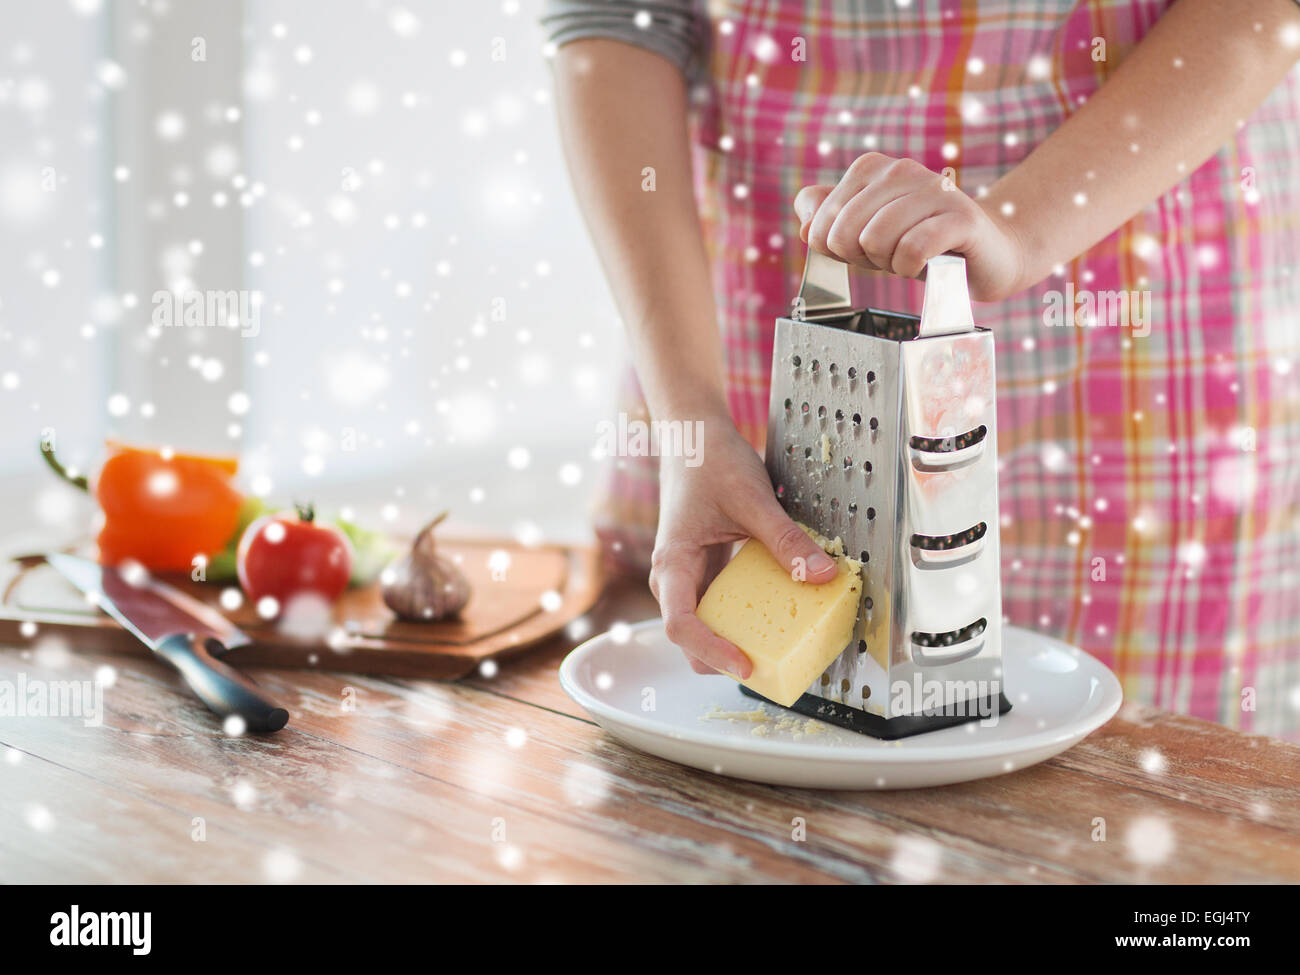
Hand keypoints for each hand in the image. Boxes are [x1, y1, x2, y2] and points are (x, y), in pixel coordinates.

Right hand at [649, 413, 839, 676]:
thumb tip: (823, 575)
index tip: (746, 665)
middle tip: (772, 667)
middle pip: (690, 637)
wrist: (695, 434)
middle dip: (725, 658)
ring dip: (735, 640)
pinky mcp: (704, 570)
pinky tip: (776, 615)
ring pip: (704, 626)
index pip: (680, 625)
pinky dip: (744, 617)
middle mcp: (673, 578)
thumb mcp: (753, 501)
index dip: (711, 652)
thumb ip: (786, 541)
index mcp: (672, 564)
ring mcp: (688, 576)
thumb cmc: (710, 461)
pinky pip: (720, 606)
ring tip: (778, 647)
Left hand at [794, 153, 1027, 301]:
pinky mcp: (960, 216)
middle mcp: (899, 169)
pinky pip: (911, 249)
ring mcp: (932, 189)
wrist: (985, 256)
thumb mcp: (864, 234)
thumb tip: (805, 224)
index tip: (870, 249)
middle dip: (864, 259)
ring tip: (914, 256)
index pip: (821, 225)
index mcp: (870, 168)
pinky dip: (911, 268)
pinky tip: (927, 264)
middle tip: (894, 255)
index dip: (840, 252)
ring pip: (875, 240)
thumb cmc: (919, 243)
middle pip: (845, 234)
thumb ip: (827, 220)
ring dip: (891, 264)